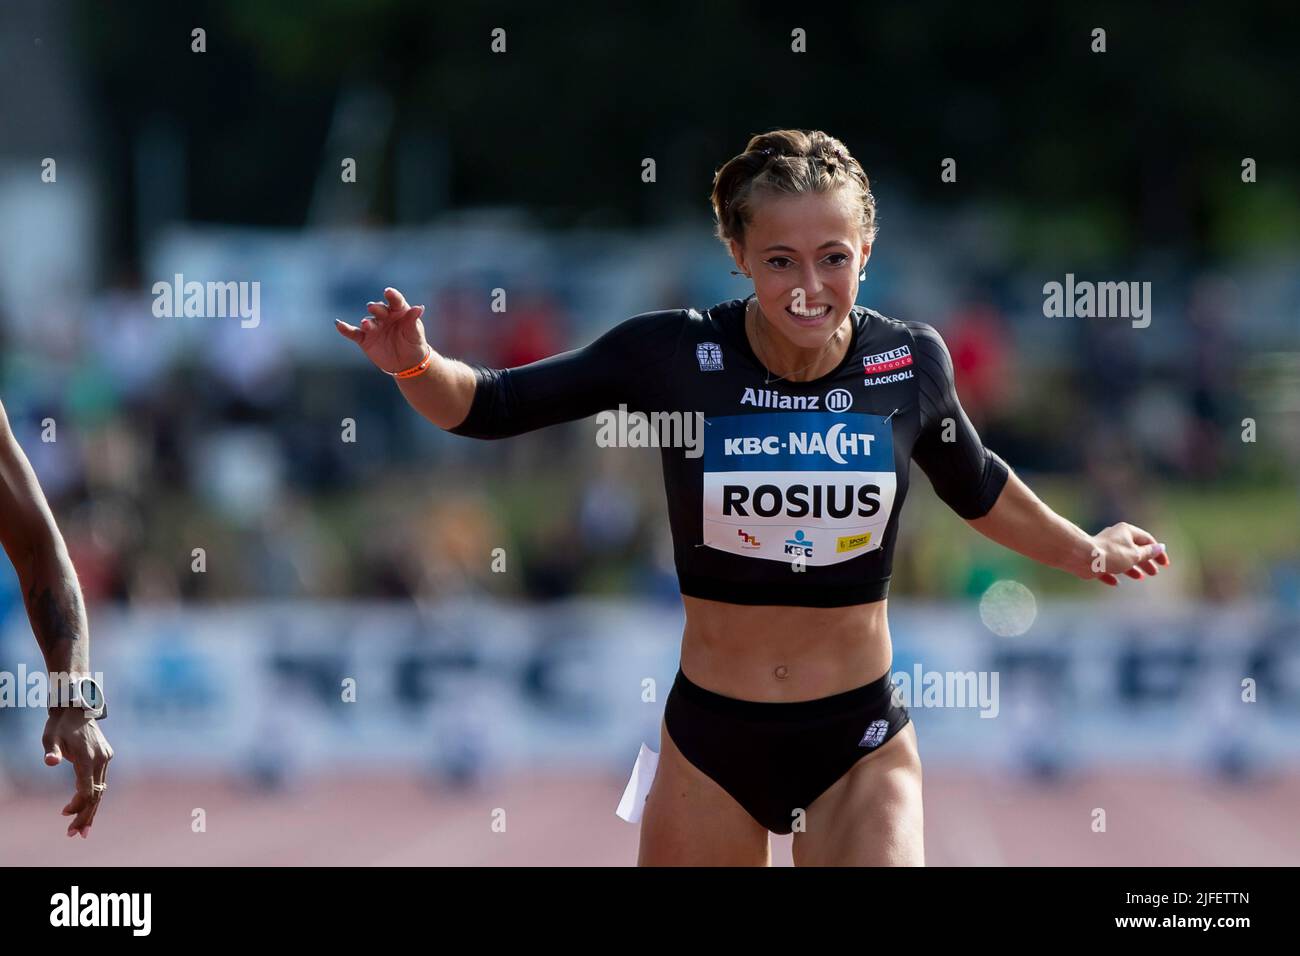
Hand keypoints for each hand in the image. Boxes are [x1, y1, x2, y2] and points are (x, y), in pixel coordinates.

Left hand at [43, 708, 112, 837]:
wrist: (77, 708)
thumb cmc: (59, 725)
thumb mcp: (50, 736)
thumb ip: (51, 750)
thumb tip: (50, 761)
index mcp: (87, 757)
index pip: (87, 790)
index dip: (77, 806)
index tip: (64, 815)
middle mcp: (101, 760)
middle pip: (96, 794)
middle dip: (87, 815)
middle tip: (76, 835)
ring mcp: (105, 758)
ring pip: (101, 789)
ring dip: (91, 808)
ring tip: (82, 828)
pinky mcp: (106, 756)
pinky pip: (101, 781)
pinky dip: (95, 795)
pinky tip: (86, 805)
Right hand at [335, 287, 429, 373]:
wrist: (407, 363)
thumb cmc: (414, 344)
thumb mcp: (415, 333)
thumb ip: (413, 320)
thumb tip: (419, 308)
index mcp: (398, 311)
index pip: (395, 301)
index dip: (392, 296)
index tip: (388, 292)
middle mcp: (384, 316)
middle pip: (378, 309)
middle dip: (376, 308)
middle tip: (372, 307)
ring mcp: (373, 327)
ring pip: (367, 321)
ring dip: (366, 322)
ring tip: (366, 324)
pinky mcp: (364, 339)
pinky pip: (353, 333)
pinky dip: (345, 329)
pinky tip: (338, 324)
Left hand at [1084, 522, 1170, 586]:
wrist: (1082, 557)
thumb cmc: (1111, 554)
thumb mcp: (1135, 554)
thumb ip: (1148, 552)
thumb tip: (1160, 547)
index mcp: (1126, 532)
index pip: (1147, 540)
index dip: (1157, 552)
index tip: (1164, 565)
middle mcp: (1115, 538)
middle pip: (1134, 550)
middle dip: (1145, 561)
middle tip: (1154, 573)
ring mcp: (1104, 549)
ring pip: (1120, 559)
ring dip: (1131, 569)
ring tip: (1140, 578)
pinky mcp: (1093, 561)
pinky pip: (1105, 569)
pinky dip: (1111, 575)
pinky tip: (1116, 583)